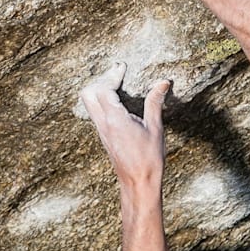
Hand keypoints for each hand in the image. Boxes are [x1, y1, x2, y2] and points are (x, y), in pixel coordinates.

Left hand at [79, 62, 171, 191]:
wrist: (138, 183)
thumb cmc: (149, 159)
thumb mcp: (156, 128)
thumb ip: (155, 102)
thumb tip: (162, 82)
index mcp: (114, 120)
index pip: (103, 89)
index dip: (112, 75)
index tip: (122, 67)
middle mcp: (103, 124)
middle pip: (87, 93)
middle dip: (101, 79)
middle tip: (118, 73)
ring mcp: (101, 130)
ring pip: (88, 103)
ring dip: (99, 89)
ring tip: (118, 83)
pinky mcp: (103, 135)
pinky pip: (95, 111)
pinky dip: (101, 100)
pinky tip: (118, 99)